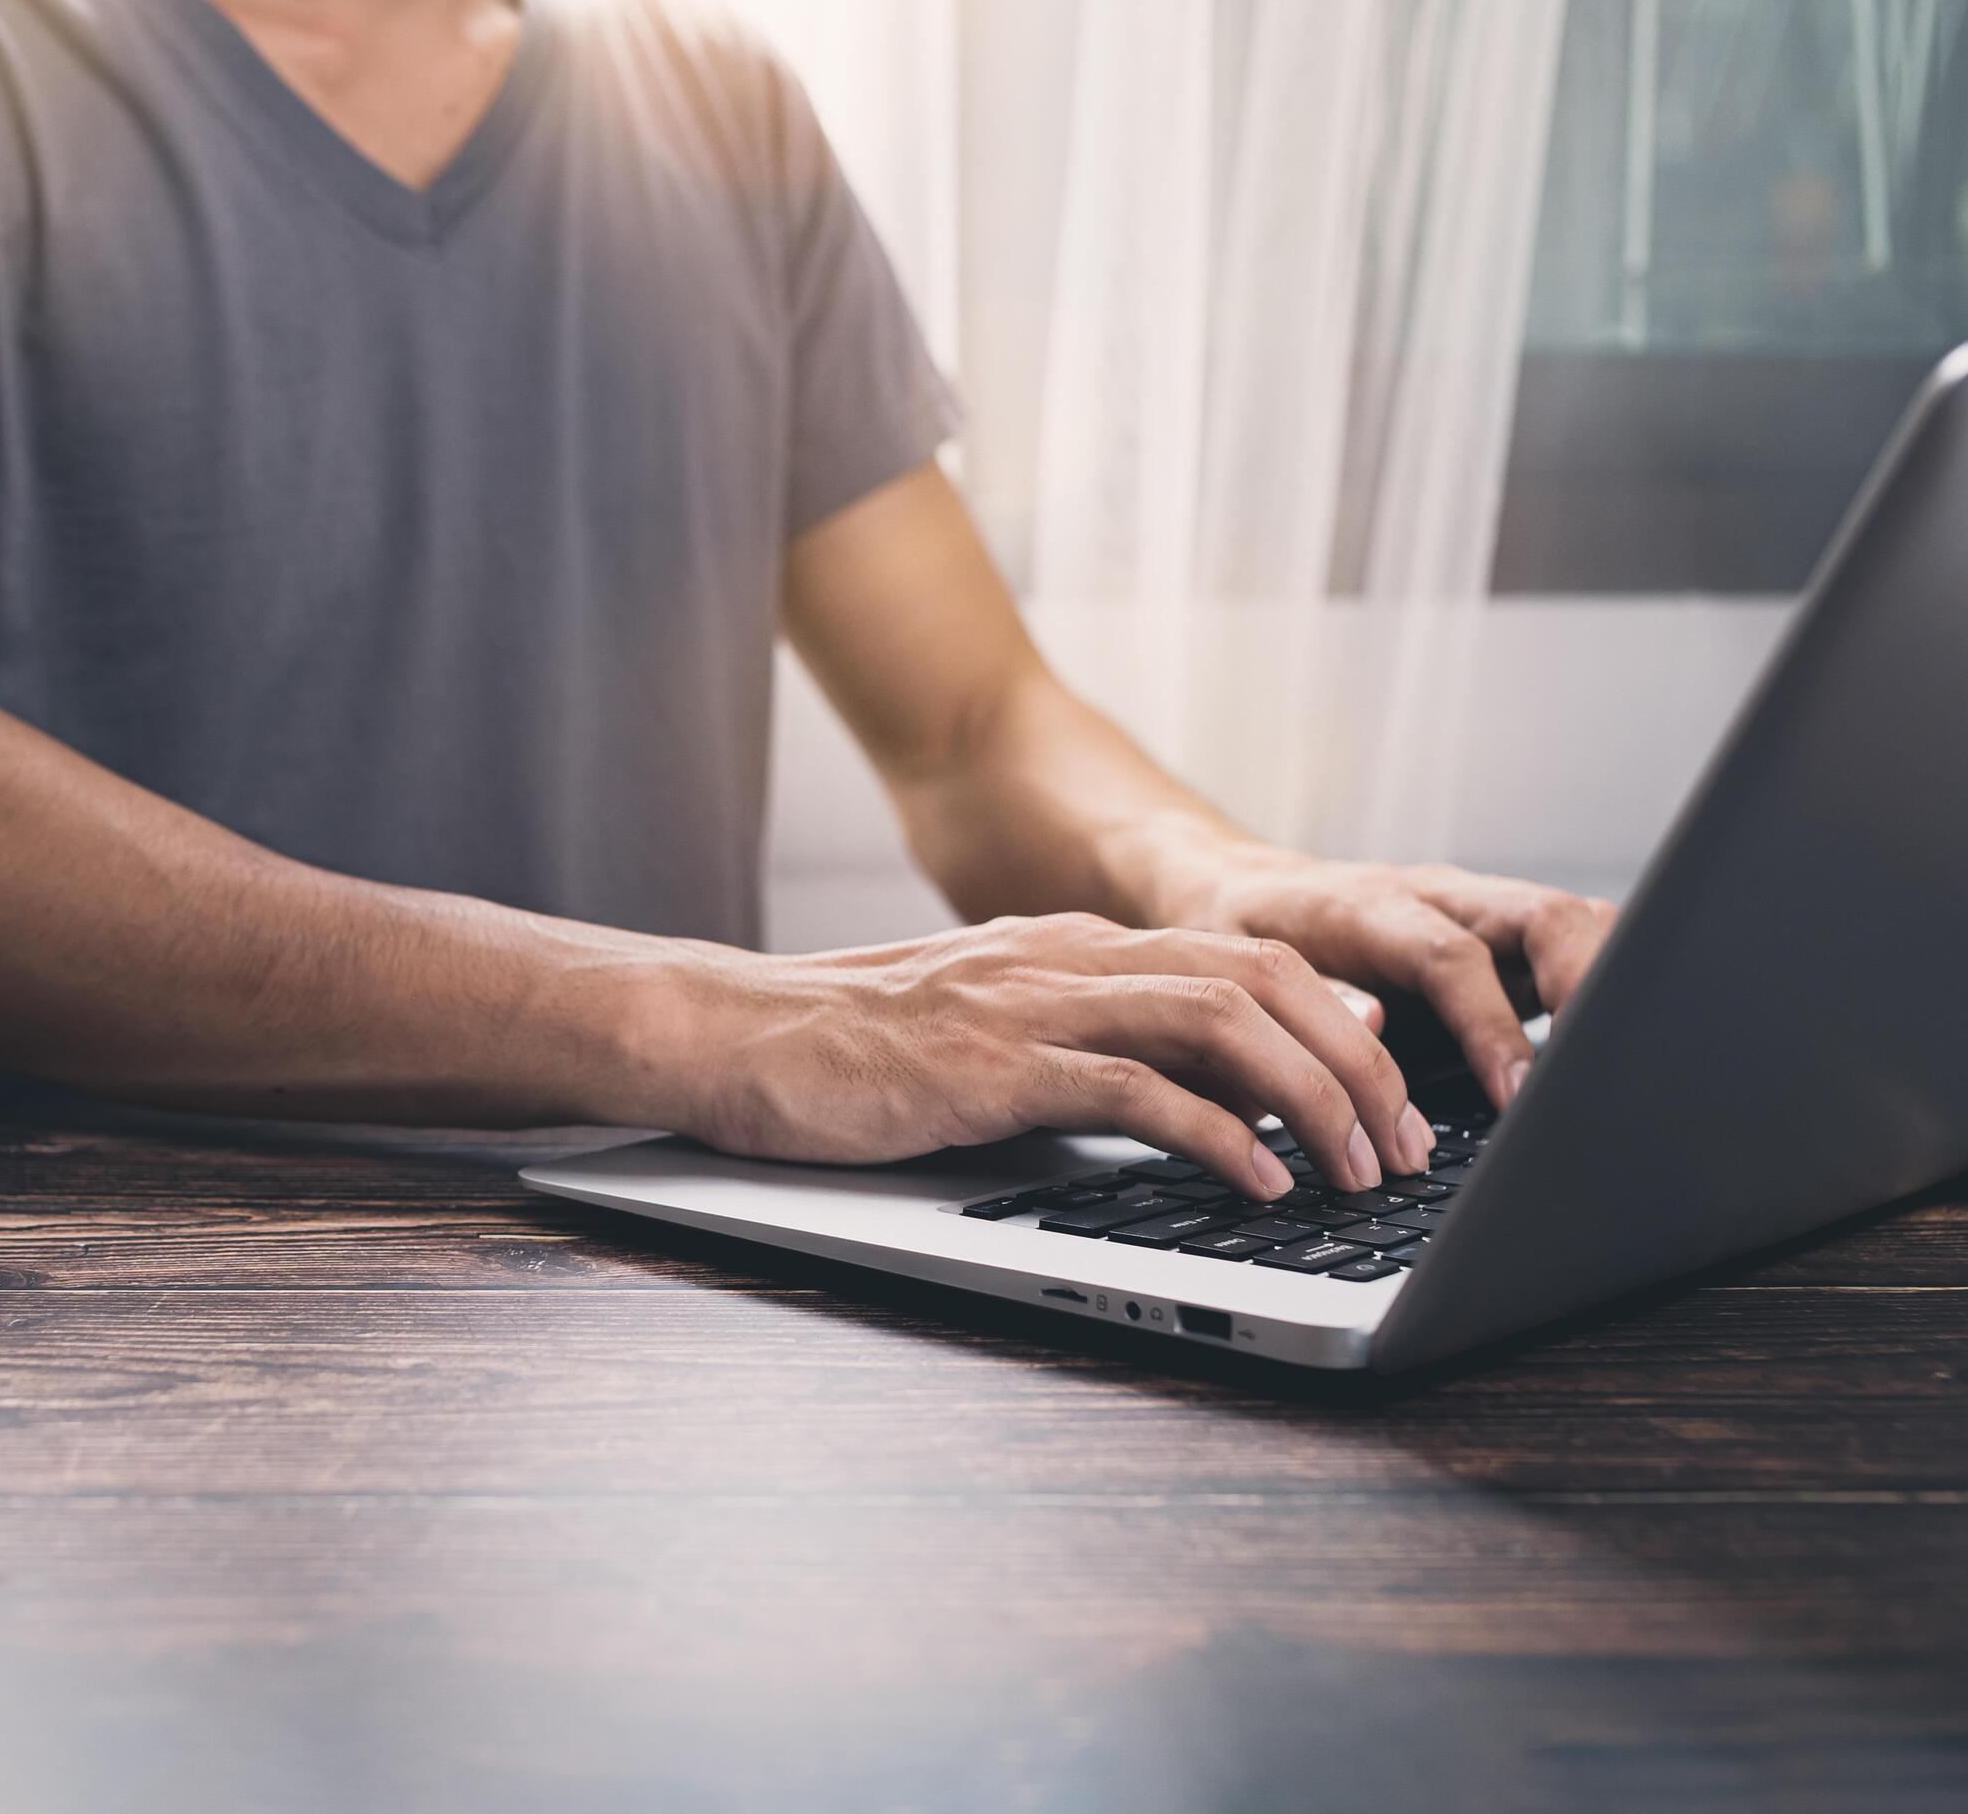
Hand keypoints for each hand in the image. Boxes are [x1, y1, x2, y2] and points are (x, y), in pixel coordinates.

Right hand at [637, 913, 1433, 1197]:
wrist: (722, 1033)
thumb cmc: (839, 1053)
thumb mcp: (982, 1033)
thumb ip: (1073, 1049)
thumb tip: (1178, 1109)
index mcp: (1073, 947)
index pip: (1250, 960)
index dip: (1344, 1024)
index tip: (1396, 1097)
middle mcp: (1069, 958)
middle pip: (1267, 981)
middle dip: (1362, 1064)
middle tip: (1410, 1147)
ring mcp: (1031, 1004)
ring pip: (1225, 1024)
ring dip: (1316, 1101)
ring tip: (1360, 1173)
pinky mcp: (993, 1065)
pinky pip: (1138, 1091)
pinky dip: (1221, 1137)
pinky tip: (1261, 1185)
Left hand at [1144, 847, 1618, 1111]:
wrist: (1236, 888)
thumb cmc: (1236, 934)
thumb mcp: (1238, 966)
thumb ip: (1305, 994)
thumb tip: (1367, 1029)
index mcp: (1371, 907)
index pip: (1452, 958)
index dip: (1491, 1027)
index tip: (1518, 1097)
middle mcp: (1441, 898)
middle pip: (1545, 917)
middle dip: (1588, 987)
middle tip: (1606, 1070)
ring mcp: (1478, 912)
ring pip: (1575, 921)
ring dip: (1613, 979)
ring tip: (1632, 1058)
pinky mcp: (1499, 936)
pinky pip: (1572, 943)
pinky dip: (1606, 982)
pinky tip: (1621, 1039)